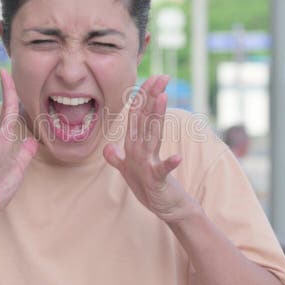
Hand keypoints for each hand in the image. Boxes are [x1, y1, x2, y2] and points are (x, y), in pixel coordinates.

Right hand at [103, 75, 199, 223]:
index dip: (144, 95)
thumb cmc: (147, 186)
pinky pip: (162, 170)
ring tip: (163, 98)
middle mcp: (136, 151)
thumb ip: (117, 156)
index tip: (155, 78)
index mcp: (132, 145)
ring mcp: (145, 165)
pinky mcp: (156, 180)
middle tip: (162, 77)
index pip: (137, 115)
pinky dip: (169, 164)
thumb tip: (107, 147)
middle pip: (144, 119)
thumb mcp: (130, 169)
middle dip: (152, 97)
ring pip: (150, 136)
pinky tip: (177, 157)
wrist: (162, 208)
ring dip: (156, 117)